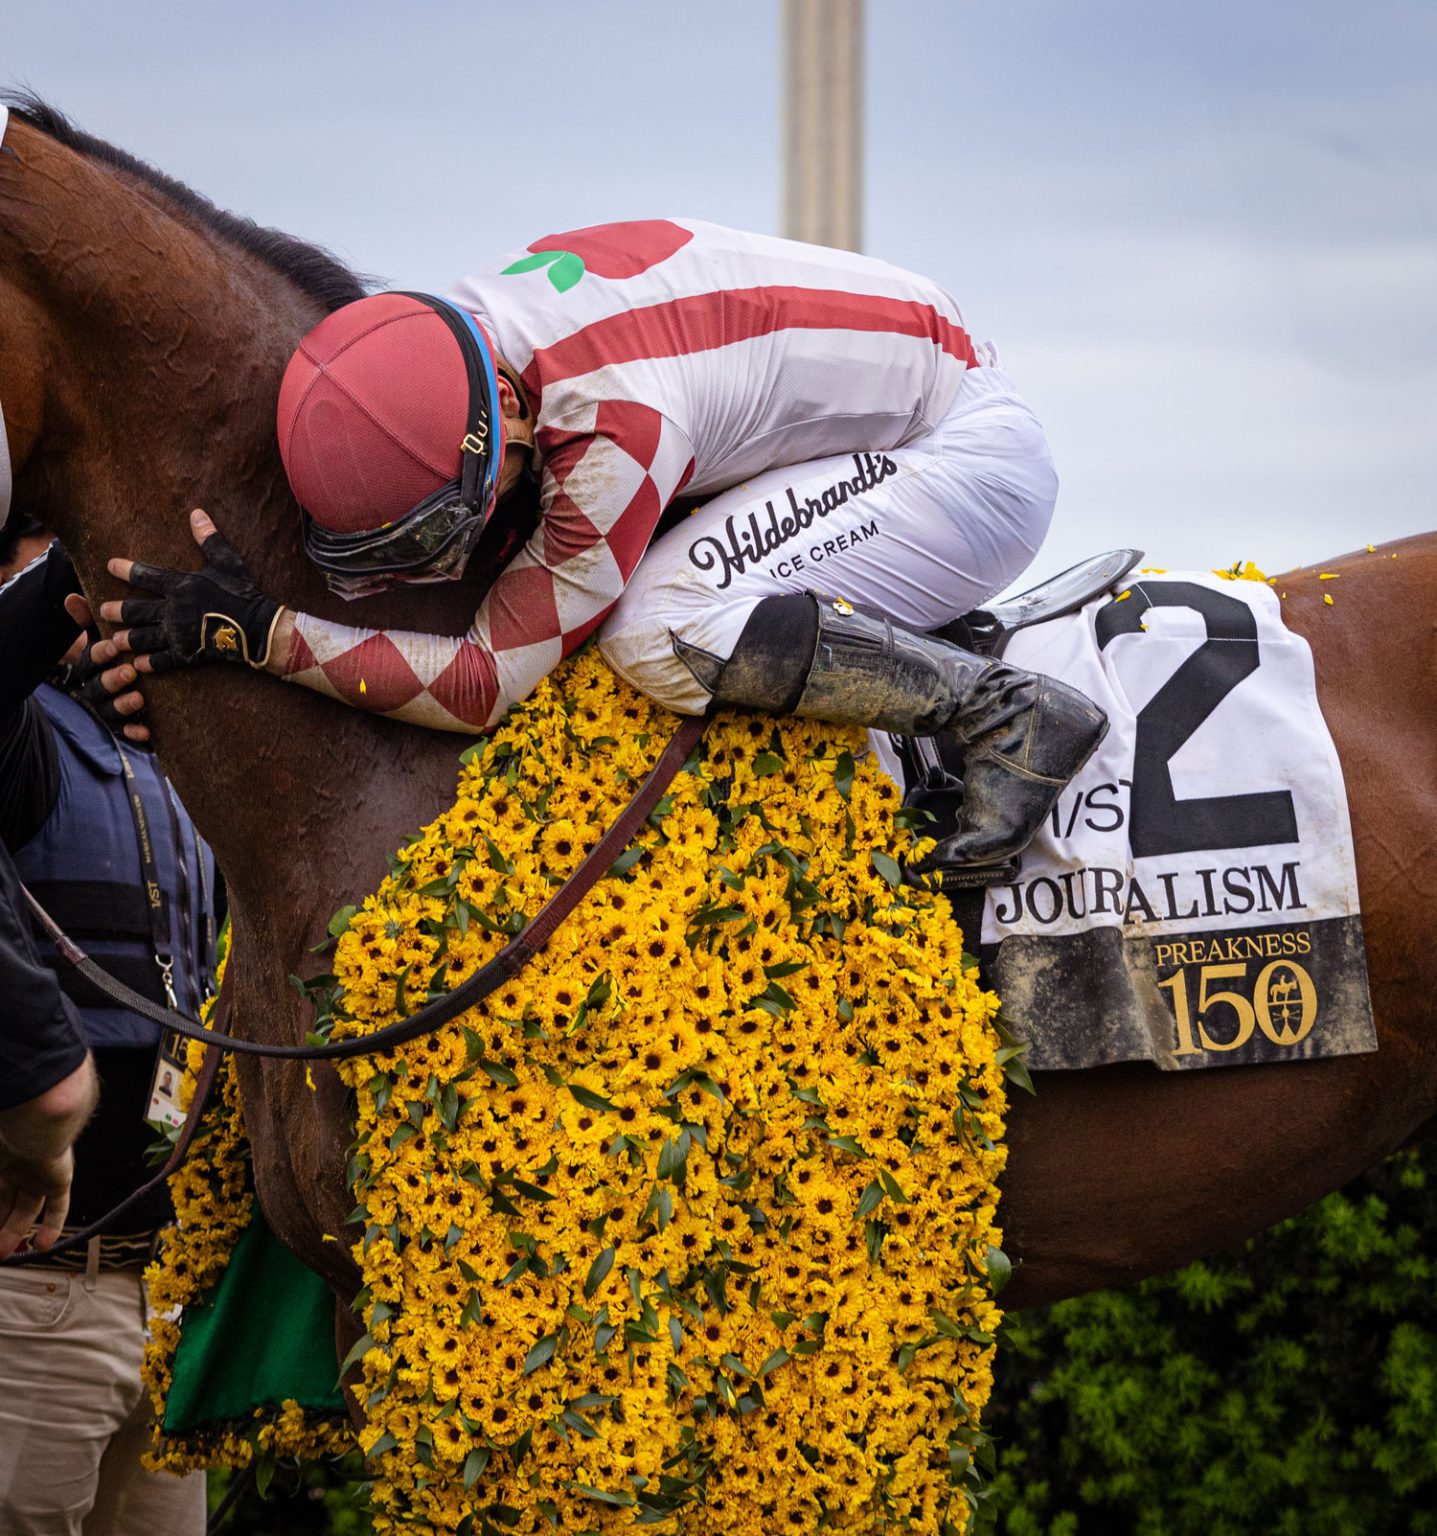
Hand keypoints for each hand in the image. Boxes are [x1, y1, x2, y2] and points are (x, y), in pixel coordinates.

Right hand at [0, 1146, 72, 1257]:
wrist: (33, 1123)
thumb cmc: (1, 1137)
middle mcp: (15, 1164)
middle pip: (3, 1203)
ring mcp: (37, 1172)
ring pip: (26, 1209)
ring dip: (14, 1233)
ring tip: (2, 1254)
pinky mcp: (59, 1178)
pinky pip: (58, 1207)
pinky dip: (51, 1227)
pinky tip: (41, 1245)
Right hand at [61, 594, 150, 741]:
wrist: (134, 674)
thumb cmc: (121, 649)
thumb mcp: (108, 633)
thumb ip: (92, 618)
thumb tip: (70, 597)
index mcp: (90, 666)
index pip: (91, 660)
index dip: (100, 653)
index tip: (115, 645)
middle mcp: (95, 688)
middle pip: (97, 688)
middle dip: (112, 679)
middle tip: (131, 671)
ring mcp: (109, 707)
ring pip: (109, 711)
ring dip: (122, 705)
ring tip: (139, 697)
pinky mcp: (125, 723)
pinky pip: (125, 731)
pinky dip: (134, 732)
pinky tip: (147, 731)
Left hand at [102, 510, 282, 672]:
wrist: (257, 627)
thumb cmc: (242, 592)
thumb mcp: (227, 561)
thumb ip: (209, 539)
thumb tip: (197, 513)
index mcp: (180, 586)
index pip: (146, 576)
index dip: (126, 570)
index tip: (109, 565)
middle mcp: (173, 610)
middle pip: (137, 610)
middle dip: (116, 610)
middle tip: (101, 610)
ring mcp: (178, 634)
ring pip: (144, 637)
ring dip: (127, 638)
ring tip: (113, 641)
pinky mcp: (188, 653)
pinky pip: (163, 660)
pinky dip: (150, 663)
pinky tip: (138, 664)